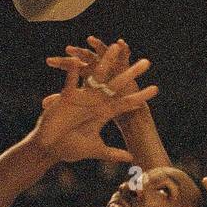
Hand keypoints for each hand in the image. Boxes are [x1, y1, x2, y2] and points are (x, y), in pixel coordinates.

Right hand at [37, 39, 156, 163]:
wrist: (50, 147)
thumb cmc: (71, 147)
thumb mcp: (95, 150)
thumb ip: (112, 153)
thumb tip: (131, 159)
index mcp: (104, 112)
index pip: (126, 103)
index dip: (140, 97)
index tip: (155, 89)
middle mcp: (96, 101)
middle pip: (117, 84)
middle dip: (131, 73)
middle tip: (146, 62)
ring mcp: (82, 97)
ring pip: (96, 75)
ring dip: (106, 62)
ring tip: (116, 47)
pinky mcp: (66, 97)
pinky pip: (71, 82)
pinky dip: (74, 72)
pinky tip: (79, 62)